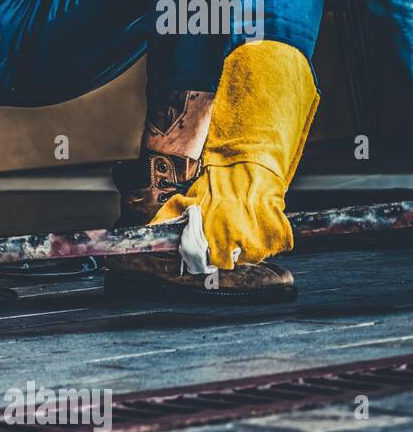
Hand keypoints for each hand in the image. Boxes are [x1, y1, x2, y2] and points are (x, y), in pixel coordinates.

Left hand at [154, 163, 294, 269]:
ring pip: (255, 257)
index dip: (205, 257)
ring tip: (246, 224)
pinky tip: (262, 221)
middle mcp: (237, 243)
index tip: (208, 249)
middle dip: (229, 252)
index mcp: (213, 238)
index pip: (206, 264)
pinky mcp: (280, 236)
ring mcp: (261, 241)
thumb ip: (169, 218)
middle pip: (232, 263)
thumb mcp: (187, 200)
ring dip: (251, 245)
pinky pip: (279, 247)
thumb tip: (150, 229)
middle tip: (229, 234)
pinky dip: (273, 237)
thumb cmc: (216, 184)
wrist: (247, 167)